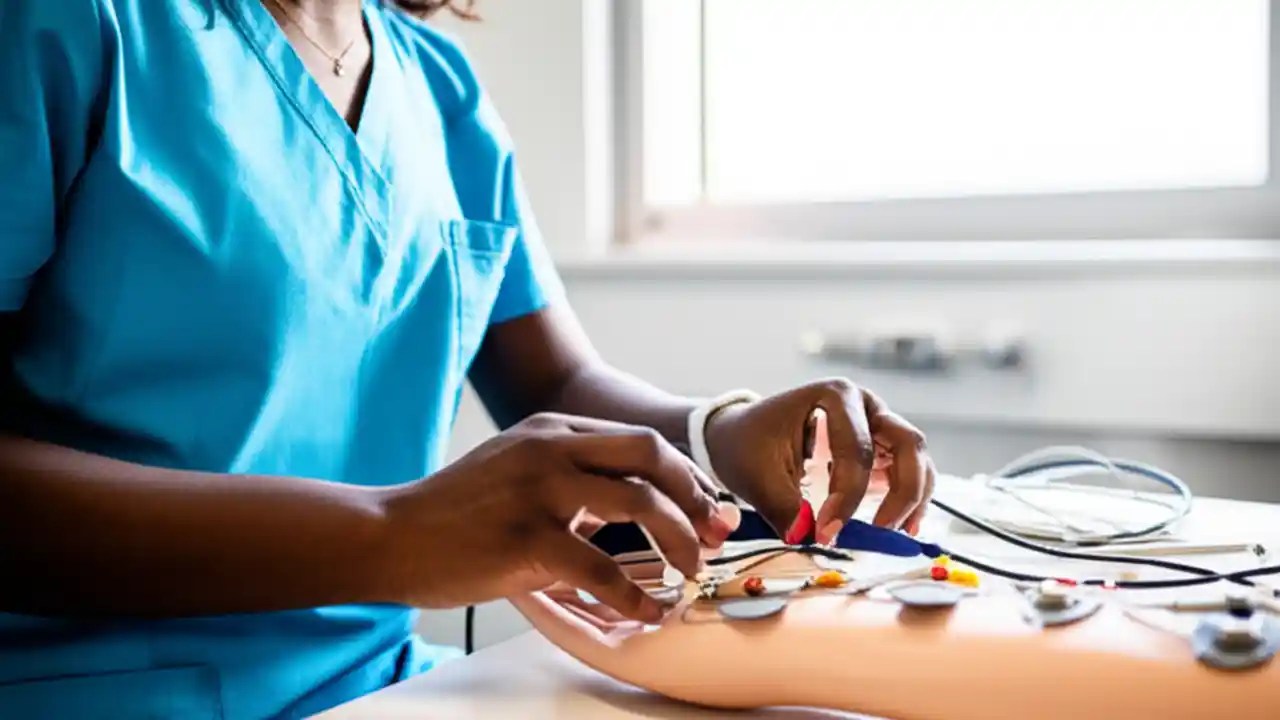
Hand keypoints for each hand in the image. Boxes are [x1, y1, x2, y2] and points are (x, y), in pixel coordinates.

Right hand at [380, 413, 733, 622]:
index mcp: (553, 428)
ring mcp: (539, 489)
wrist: (391, 534)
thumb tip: (633, 506)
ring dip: (678, 541)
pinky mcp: (526, 538)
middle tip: (713, 535)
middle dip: (694, 495)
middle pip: (652, 454)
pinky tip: (646, 611)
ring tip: (688, 575)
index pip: (641, 441)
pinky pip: (601, 568)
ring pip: (639, 503)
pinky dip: (634, 594)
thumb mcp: (516, 469)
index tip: (708, 509)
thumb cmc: (455, 512)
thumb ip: (572, 478)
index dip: (685, 476)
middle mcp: (551, 448)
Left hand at [704, 378, 933, 543]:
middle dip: (902, 491)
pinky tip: (903, 526)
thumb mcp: (757, 476)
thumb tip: (809, 538)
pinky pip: (907, 471)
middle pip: (907, 444)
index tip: (826, 532)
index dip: (847, 497)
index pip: (856, 450)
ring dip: (914, 495)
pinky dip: (910, 497)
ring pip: (915, 457)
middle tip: (880, 530)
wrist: (739, 436)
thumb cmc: (747, 446)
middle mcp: (864, 404)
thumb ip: (785, 509)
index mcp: (835, 395)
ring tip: (900, 531)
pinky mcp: (877, 449)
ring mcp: (875, 424)